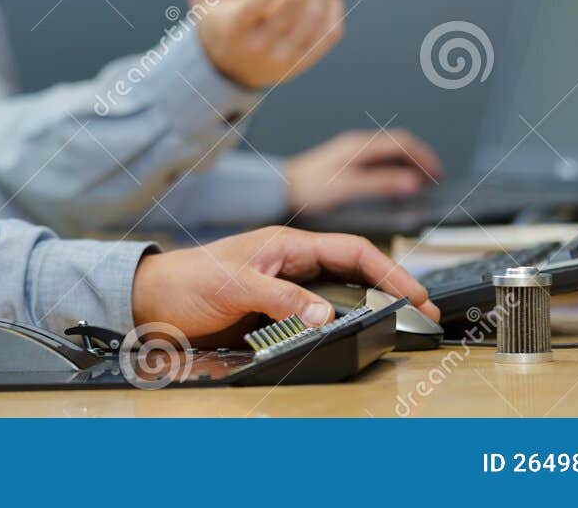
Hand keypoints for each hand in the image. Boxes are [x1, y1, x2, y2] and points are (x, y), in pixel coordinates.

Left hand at [129, 226, 437, 344]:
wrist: (153, 300)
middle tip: (423, 313)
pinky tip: (357, 334)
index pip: (351, 250)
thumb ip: (280, 296)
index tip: (415, 293)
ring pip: (342, 293)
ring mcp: (287, 286)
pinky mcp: (278, 309)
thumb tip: (325, 314)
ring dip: (372, 305)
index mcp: (287, 243)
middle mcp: (291, 262)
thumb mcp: (234, 284)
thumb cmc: (187, 280)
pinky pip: (321, 314)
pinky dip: (345, 323)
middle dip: (393, 287)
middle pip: (356, 270)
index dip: (389, 269)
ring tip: (402, 322)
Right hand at [188, 0, 343, 88]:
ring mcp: (282, 58)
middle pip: (292, 6)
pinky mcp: (302, 63)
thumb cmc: (217, 16)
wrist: (228, 67)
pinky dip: (333, 9)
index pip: (253, 6)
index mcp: (230, 26)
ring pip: (313, 18)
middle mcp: (257, 46)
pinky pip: (329, 34)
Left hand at [285, 128, 441, 212]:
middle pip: (398, 146)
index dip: (424, 157)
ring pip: (388, 155)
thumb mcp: (349, 187)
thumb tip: (413, 182)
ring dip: (406, 168)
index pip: (402, 143)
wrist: (278, 189)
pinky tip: (393, 190)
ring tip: (418, 187)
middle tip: (433, 181)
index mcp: (360, 146)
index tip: (437, 175)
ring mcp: (351, 153)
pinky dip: (392, 173)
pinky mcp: (346, 164)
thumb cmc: (307, 188)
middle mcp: (357, 145)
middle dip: (419, 161)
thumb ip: (382, 184)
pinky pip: (378, 163)